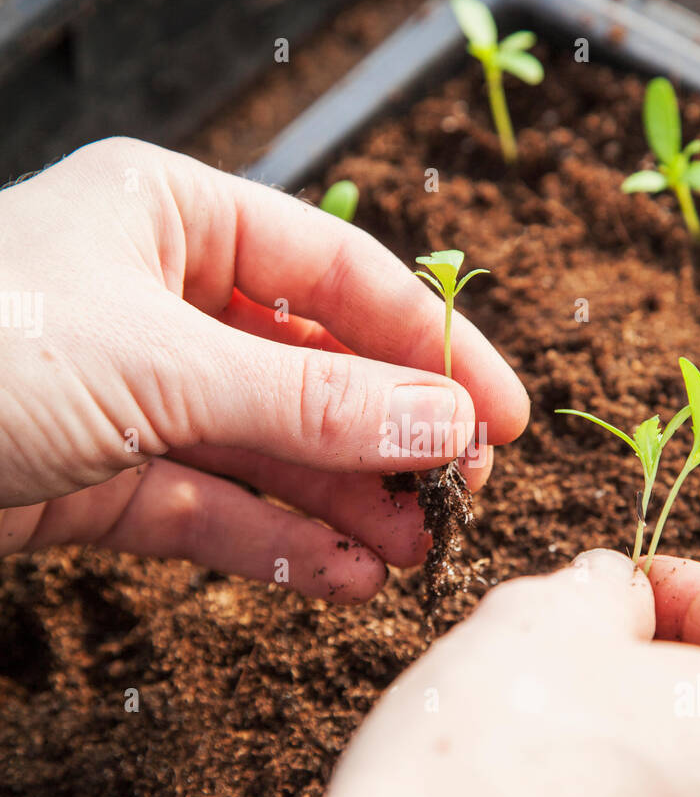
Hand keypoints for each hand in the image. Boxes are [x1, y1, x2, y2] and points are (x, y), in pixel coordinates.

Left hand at [0, 138, 527, 599]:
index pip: (338, 272)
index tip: (504, 415)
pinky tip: (341, 580)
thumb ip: (310, 404)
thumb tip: (446, 425)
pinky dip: (274, 544)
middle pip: (310, 367)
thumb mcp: (158, 366)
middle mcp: (158, 297)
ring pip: (268, 449)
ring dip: (344, 505)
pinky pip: (212, 508)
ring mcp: (130, 392)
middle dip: (388, 438)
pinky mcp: (98, 476)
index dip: (431, 344)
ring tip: (416, 556)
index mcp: (172, 217)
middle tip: (462, 501)